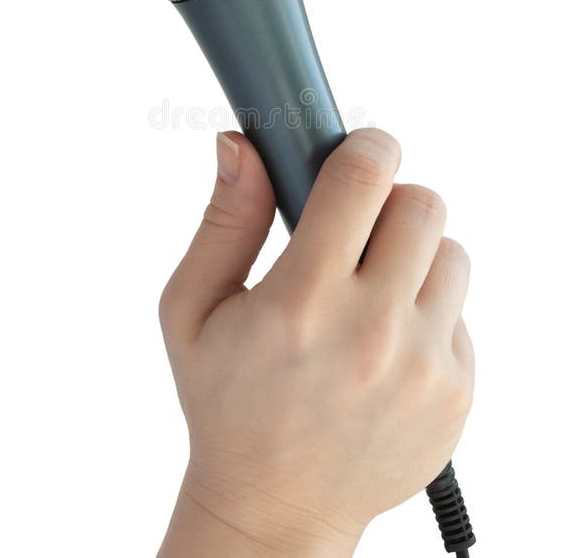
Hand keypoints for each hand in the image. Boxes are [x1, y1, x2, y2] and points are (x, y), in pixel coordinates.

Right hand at [158, 128, 474, 555]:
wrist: (274, 507)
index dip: (367, 146)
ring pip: (451, 254)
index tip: (360, 150)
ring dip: (413, 257)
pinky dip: (426, 313)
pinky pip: (460, 313)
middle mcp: (372, 331)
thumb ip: (225, 220)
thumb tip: (241, 147)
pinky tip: (383, 346)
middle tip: (356, 232)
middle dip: (389, 203)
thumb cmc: (225, 403)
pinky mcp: (454, 392)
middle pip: (422, 204)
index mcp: (301, 301)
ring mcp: (423, 366)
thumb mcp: (193, 309)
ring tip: (370, 293)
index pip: (363, 178)